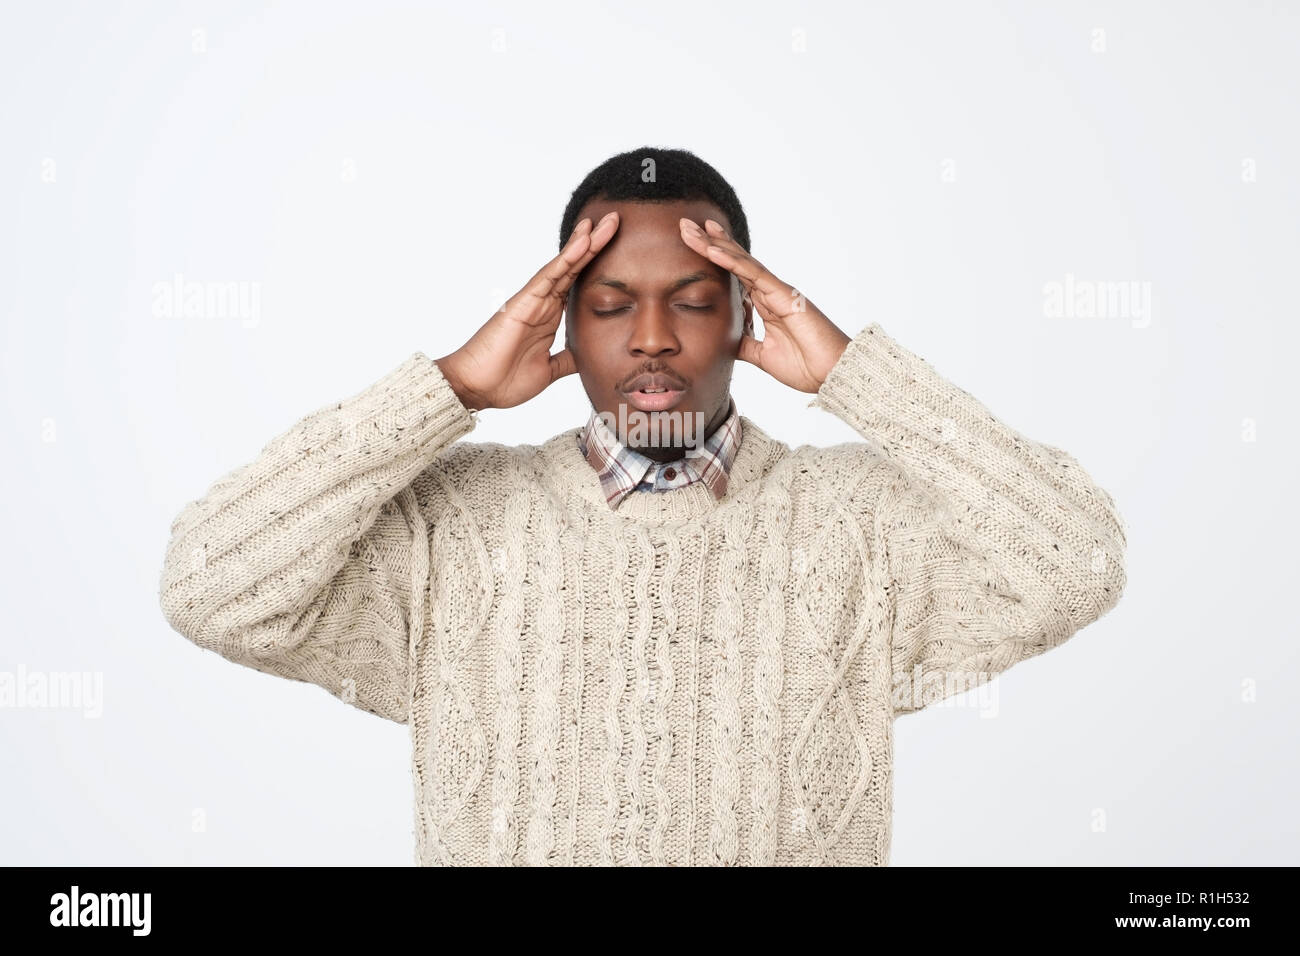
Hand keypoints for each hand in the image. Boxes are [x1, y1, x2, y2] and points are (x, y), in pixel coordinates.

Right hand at [436, 212, 619, 409]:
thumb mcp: (548, 371)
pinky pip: (547, 277)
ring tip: (602, 222)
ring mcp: (532, 301)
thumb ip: (566, 360)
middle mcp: (542, 304)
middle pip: (572, 267)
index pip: (576, 283)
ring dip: (582, 244)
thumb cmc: (504, 380)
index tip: (614, 244)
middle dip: (593, 244)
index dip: (594, 263)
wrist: (476, 390)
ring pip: (562, 266)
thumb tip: (585, 357)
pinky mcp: (522, 304)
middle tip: (614, 220)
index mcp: (550, 318)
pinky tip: (582, 243)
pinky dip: (565, 260)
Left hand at [678, 217, 850, 392]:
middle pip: (735, 261)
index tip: (693, 244)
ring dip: (715, 244)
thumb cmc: (806, 366)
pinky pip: (754, 274)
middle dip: (709, 242)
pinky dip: (732, 261)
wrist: (831, 375)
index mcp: (765, 305)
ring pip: (741, 261)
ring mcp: (777, 291)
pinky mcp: (784, 295)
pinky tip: (713, 249)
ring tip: (692, 229)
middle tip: (684, 225)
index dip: (714, 258)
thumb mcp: (763, 356)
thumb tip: (725, 341)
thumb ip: (745, 344)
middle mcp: (770, 292)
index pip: (734, 275)